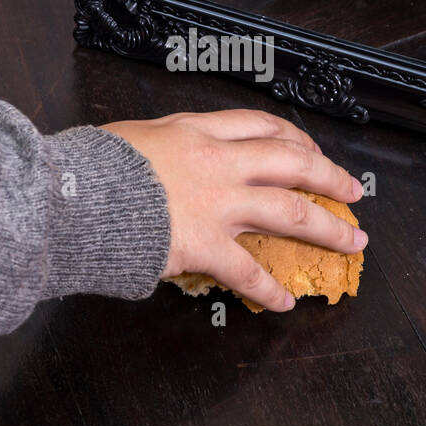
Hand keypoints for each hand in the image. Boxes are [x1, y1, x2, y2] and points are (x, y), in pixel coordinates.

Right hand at [102, 109, 366, 311]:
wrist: (72, 195)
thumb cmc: (91, 166)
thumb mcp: (133, 136)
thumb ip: (163, 145)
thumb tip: (166, 157)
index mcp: (196, 132)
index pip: (260, 126)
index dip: (294, 138)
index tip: (310, 149)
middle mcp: (216, 162)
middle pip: (292, 163)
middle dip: (330, 177)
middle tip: (353, 191)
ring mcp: (216, 203)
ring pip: (290, 211)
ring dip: (328, 229)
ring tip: (352, 241)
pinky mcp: (204, 244)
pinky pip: (248, 271)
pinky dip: (270, 289)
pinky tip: (285, 299)